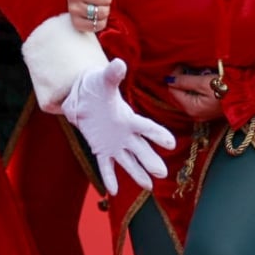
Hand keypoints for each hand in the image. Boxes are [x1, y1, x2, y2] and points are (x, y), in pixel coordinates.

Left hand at [62, 58, 175, 195]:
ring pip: (128, 161)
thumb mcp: (103, 80)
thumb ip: (112, 75)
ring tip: (148, 187)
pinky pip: (106, 166)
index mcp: (128, 117)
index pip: (146, 127)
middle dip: (150, 160)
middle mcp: (125, 133)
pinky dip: (109, 177)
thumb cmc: (97, 86)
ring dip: (137, 173)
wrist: (83, 95)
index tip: (171, 143)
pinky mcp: (101, 150)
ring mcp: (114, 144)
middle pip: (141, 149)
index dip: (157, 134)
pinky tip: (112, 192)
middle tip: (161, 173)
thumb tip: (118, 63)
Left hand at [164, 66, 224, 120]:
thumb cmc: (227, 88)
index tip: (182, 66)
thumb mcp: (204, 82)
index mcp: (191, 108)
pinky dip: (194, 90)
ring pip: (186, 97)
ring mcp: (201, 114)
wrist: (248, 96)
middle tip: (186, 68)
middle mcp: (194, 114)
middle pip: (178, 96)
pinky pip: (194, 100)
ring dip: (187, 85)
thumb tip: (169, 79)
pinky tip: (200, 82)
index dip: (175, 77)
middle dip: (180, 82)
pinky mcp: (208, 111)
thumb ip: (185, 81)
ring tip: (194, 73)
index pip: (173, 91)